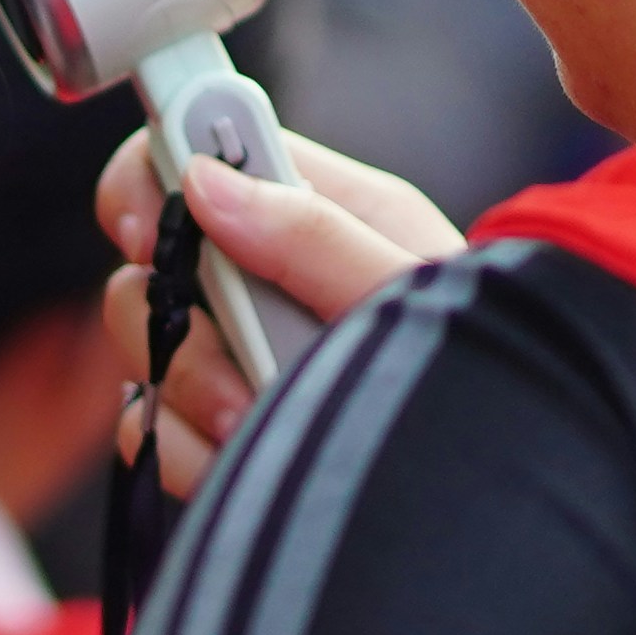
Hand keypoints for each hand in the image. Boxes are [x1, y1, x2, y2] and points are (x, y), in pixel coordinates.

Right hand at [101, 130, 459, 501]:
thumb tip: (209, 180)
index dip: (157, 171)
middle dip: (170, 304)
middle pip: (151, 253)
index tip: (152, 228)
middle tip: (228, 344)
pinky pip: (151, 427)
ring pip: (145, 341)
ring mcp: (238, 354)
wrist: (490, 486)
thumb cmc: (489, 379)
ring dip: (188, 386)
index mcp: (326, 213)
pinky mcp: (219, 427)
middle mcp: (269, 275)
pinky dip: (185, 449)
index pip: (206, 148)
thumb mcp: (414, 295)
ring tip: (257, 419)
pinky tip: (242, 457)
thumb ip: (315, 234)